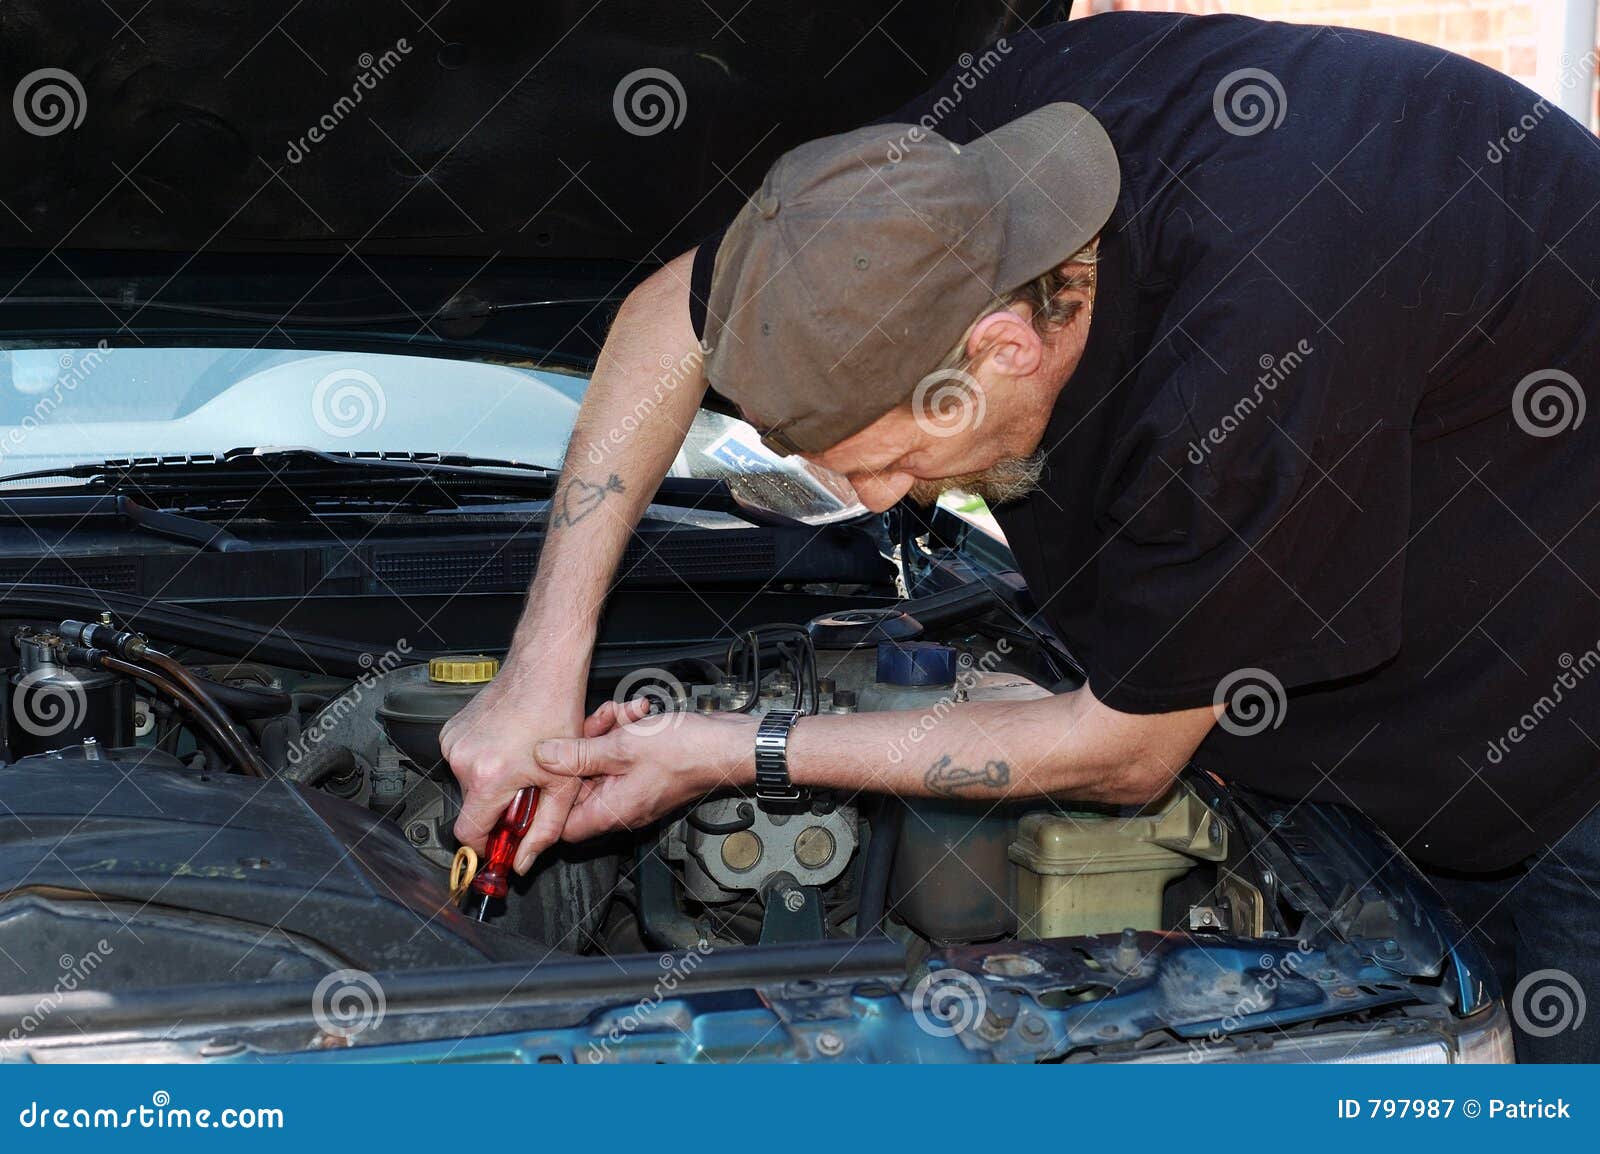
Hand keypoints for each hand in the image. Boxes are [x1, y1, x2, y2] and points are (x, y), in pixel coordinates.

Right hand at [440, 667, 585, 867]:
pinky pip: (464, 762)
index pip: (468, 835)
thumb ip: (545, 830)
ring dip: (492, 784)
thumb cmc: (557, 715)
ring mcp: (453, 742)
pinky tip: (508, 746)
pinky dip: (484, 763)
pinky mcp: (451, 730)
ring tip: (520, 761)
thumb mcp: (564, 783)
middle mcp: (463, 760)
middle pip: (471, 809)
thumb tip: (524, 861)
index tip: (502, 842)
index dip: (487, 845)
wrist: (543, 669)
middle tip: (527, 789)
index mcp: (488, 778)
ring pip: (468, 785)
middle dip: (497, 808)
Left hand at [534, 706, 756, 848]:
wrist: (727, 743)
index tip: (546, 770)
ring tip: (619, 714)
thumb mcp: (621, 747)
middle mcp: (623, 805)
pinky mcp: (646, 770)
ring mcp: (635, 788)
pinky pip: (621, 754)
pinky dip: (623, 732)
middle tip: (592, 725)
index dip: (552, 798)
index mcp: (613, 811)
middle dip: (583, 747)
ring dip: (606, 732)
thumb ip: (578, 754)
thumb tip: (544, 757)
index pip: (564, 824)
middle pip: (581, 783)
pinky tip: (635, 714)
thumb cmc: (687, 753)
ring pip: (601, 762)